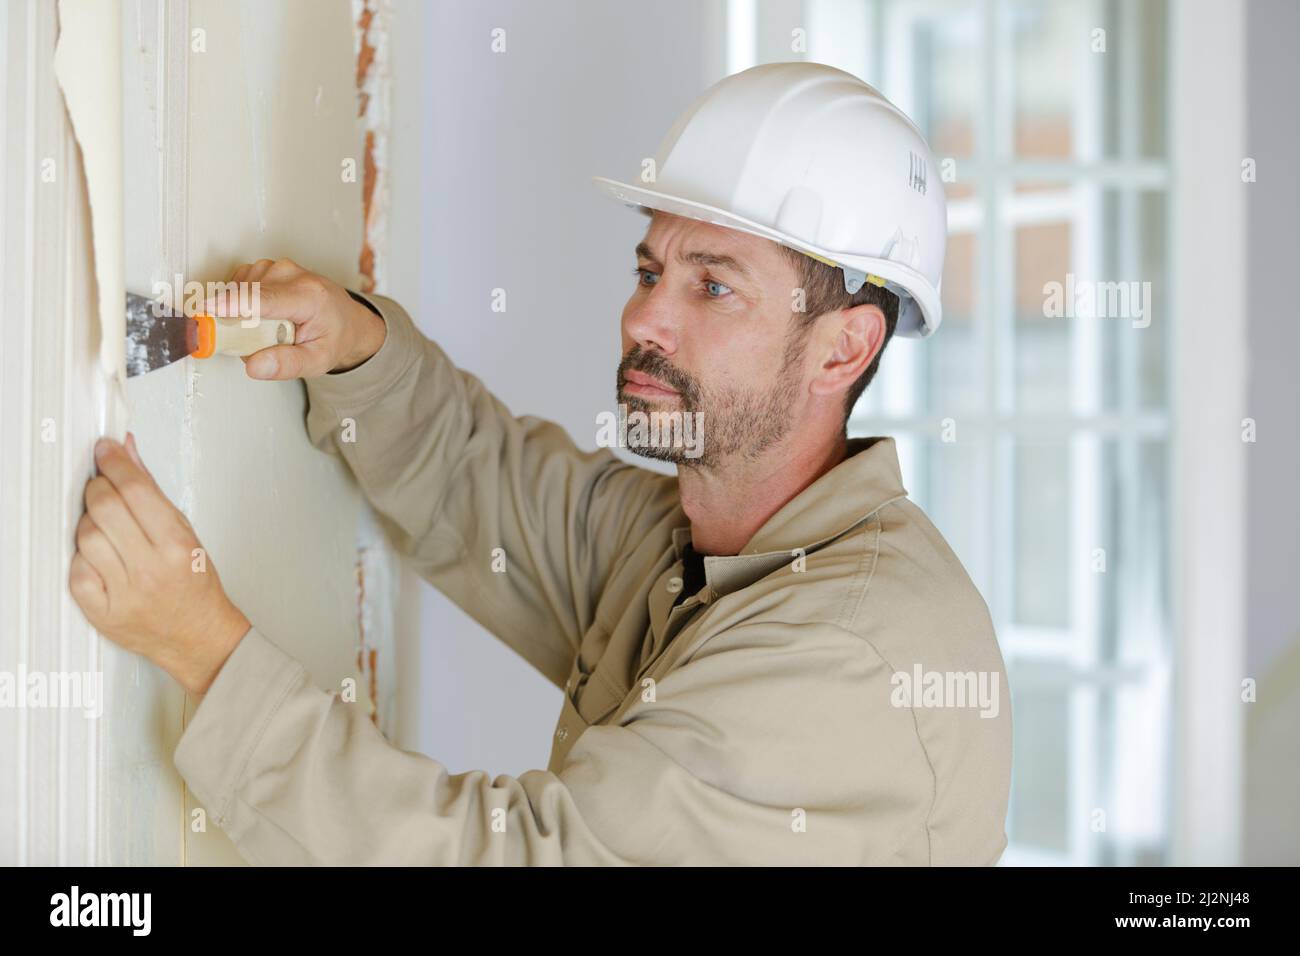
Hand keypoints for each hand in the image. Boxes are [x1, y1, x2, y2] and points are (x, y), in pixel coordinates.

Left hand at [68, 433, 250, 696]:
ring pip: (85, 536)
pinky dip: (83, 557)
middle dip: (98, 488)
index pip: (135, 489)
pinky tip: (101, 557)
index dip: (114, 462)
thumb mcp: (186, 533)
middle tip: (102, 488)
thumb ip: (153, 492)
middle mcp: (151, 568)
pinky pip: (76, 570)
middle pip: (104, 507)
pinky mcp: (101, 611)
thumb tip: (128, 452)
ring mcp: (124, 592)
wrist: (197, 635)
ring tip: (106, 529)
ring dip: (89, 523)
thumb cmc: (196, 585)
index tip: (104, 451)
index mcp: (176, 545)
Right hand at [207, 257, 386, 379]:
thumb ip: (287, 365)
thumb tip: (254, 366)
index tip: (204, 310)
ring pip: (237, 289)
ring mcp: (278, 267)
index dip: (230, 304)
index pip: (262, 298)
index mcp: (309, 297)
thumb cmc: (334, 338)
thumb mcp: (318, 361)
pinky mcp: (267, 267)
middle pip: (243, 295)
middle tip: (258, 343)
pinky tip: (261, 314)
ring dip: (240, 312)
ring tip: (267, 328)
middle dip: (237, 322)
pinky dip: (242, 302)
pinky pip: (239, 284)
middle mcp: (292, 274)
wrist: (347, 320)